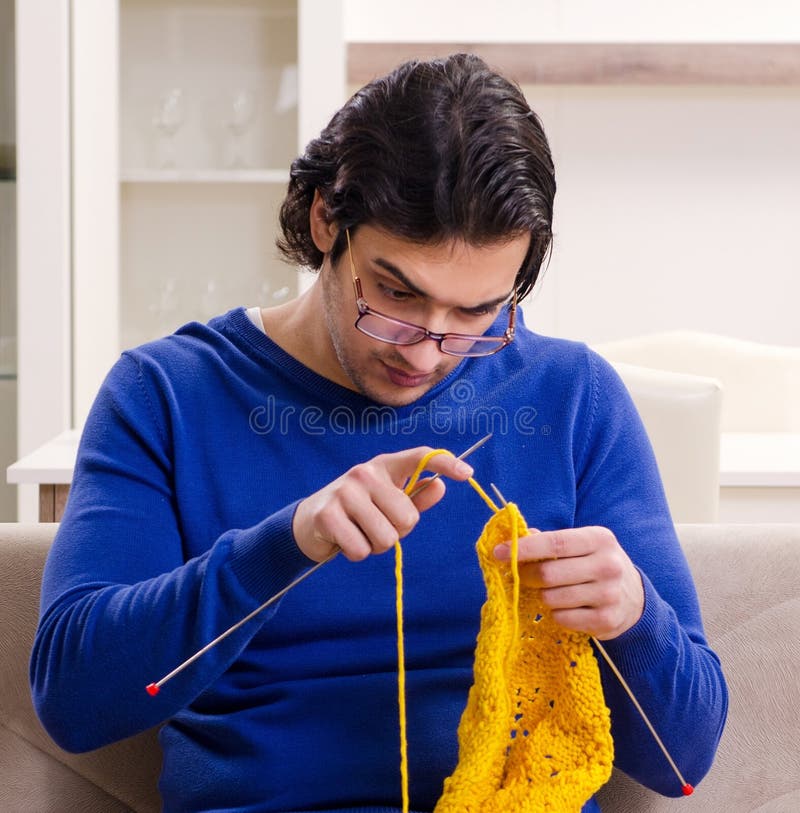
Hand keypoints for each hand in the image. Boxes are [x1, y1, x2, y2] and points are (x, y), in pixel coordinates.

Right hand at [293, 447, 473, 562]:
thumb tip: (441, 488)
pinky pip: (361, 549)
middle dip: (396, 532)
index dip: (445, 463)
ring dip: (375, 546)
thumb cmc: (357, 511)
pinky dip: (356, 553)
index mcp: (384, 466)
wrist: (309, 522)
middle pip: (407, 518)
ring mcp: (345, 492)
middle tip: (375, 526)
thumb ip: (415, 497)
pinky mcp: (327, 515)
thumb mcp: (387, 501)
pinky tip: (344, 540)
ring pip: (385, 538)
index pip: (419, 457)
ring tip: (359, 533)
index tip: (468, 474)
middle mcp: (365, 473)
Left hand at [494, 526, 644, 639]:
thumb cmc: (595, 564)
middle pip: (548, 574)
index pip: (554, 542)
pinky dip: (556, 614)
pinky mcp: (606, 620)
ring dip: (542, 596)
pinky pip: (562, 619)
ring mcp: (609, 595)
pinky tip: (565, 607)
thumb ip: (549, 540)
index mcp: (599, 539)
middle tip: (520, 576)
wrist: (635, 598)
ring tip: (549, 592)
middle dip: (526, 576)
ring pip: (552, 598)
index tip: (498, 552)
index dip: (523, 548)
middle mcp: (607, 565)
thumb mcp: (580, 545)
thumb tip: (515, 538)